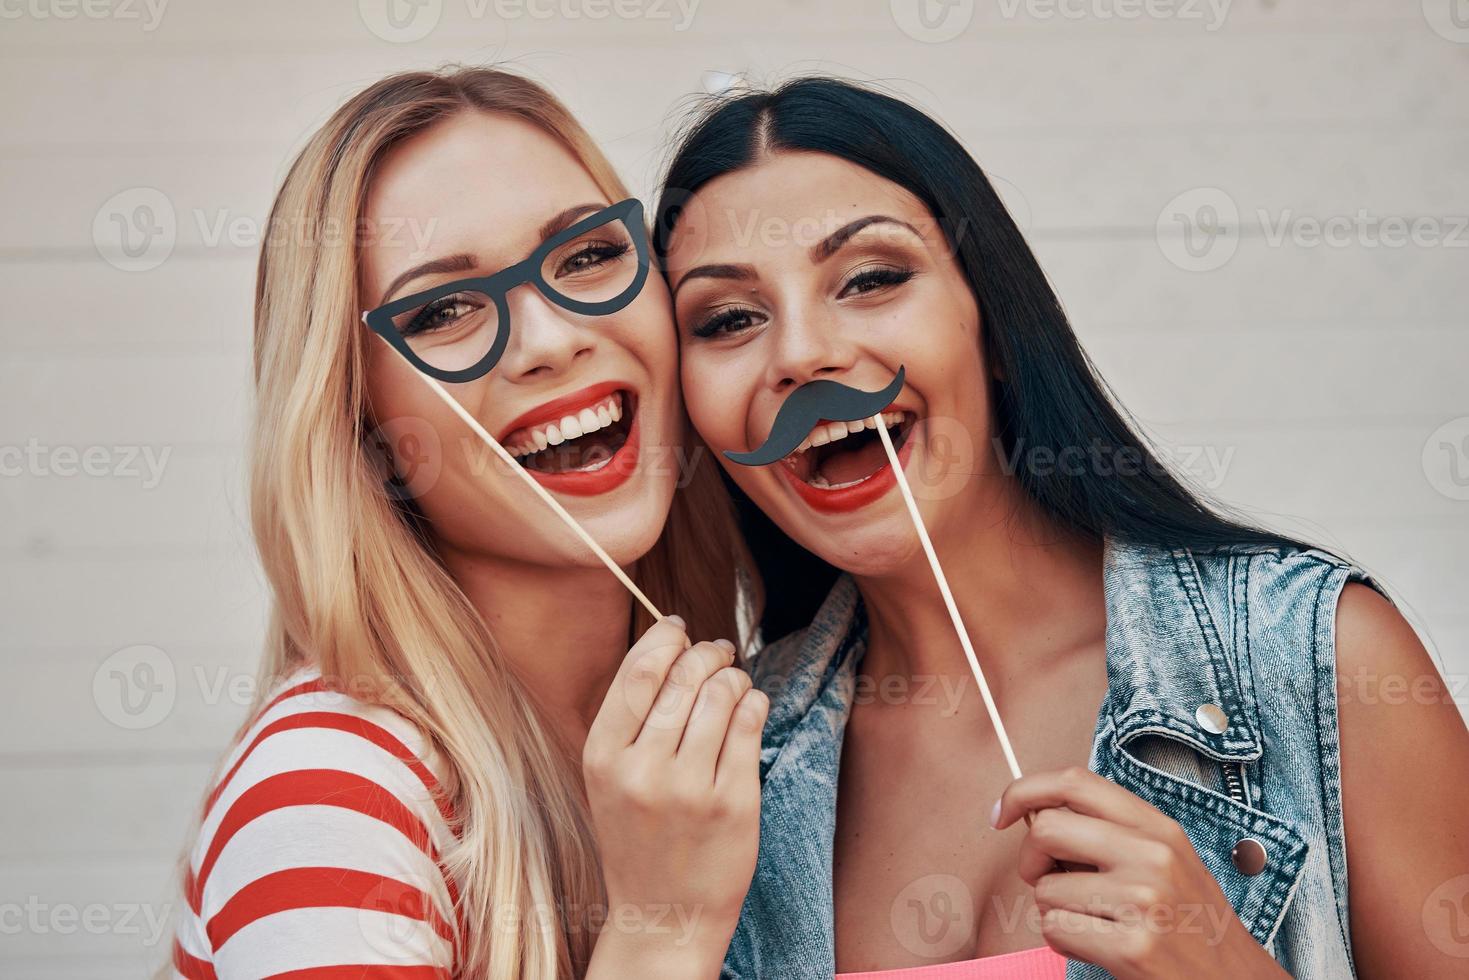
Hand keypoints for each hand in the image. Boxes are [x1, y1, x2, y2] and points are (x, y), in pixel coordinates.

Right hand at [582, 616, 768, 977]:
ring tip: (734, 683)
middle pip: (685, 676)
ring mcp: (691, 788)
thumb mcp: (610, 778)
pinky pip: (750, 724)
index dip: (665, 639)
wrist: (664, 915)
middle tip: (718, 652)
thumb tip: (670, 646)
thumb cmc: (638, 836)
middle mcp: (644, 771)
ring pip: (722, 694)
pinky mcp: (734, 802)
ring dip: (734, 676)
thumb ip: (631, 719)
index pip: (639, 672)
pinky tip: (749, 707)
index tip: (679, 630)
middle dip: (707, 652)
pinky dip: (754, 703)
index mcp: (603, 758)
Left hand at [992, 767, 1288, 979]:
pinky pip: (1055, 929)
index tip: (1001, 812)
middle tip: (1051, 882)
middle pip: (1047, 829)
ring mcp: (1143, 900)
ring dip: (1055, 911)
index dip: (1025, 790)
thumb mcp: (1164, 861)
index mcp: (1158, 827)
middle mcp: (1152, 855)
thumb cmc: (1189, 924)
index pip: (1074, 782)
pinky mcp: (1132, 946)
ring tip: (1095, 924)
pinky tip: (1099, 947)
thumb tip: (1033, 817)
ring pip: (1045, 889)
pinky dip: (1064, 942)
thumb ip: (1109, 834)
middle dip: (1032, 860)